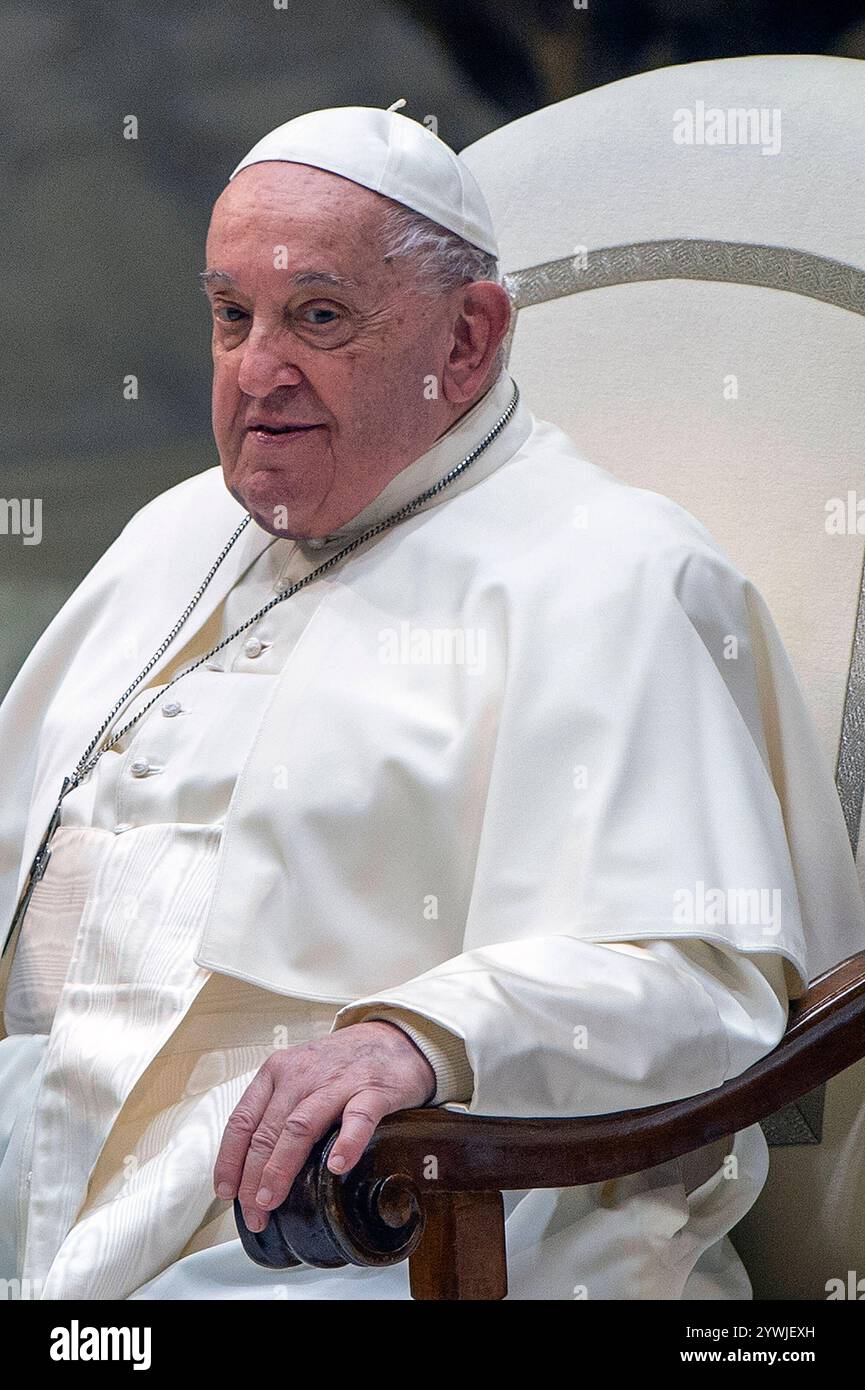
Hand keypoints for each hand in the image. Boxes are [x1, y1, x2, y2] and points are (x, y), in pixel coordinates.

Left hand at [213, 1019, 435, 1231]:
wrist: (394, 1039)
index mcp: (277, 1072)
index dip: (230, 1159)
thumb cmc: (342, 1065)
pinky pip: (357, 1119)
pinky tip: (337, 1166)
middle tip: (253, 1211)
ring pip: (300, 1127)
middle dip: (253, 1177)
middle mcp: (301, 1075)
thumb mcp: (300, 1076)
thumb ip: (278, 1112)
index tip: (226, 1190)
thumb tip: (253, 1168)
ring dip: (281, 1167)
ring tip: (272, 1198)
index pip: (242, 1119)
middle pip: (267, 1130)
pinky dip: (346, 1143)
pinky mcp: (372, 1090)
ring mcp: (337, 1082)